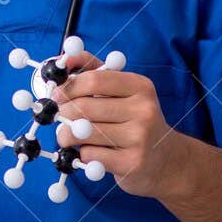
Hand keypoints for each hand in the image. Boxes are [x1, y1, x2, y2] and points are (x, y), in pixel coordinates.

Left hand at [51, 53, 189, 198]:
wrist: (166, 160)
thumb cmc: (135, 121)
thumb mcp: (122, 91)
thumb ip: (94, 71)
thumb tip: (65, 58)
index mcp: (140, 86)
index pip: (94, 79)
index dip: (68, 87)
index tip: (56, 95)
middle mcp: (143, 109)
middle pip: (84, 107)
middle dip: (62, 113)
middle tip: (57, 118)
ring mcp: (139, 137)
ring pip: (83, 132)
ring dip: (66, 135)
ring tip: (67, 137)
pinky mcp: (132, 163)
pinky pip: (90, 155)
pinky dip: (81, 155)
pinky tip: (88, 153)